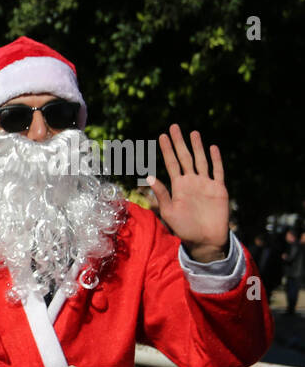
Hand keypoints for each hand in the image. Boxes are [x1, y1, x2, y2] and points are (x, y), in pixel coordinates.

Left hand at [150, 124, 229, 262]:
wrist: (205, 239)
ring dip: (198, 147)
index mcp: (178, 186)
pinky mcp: (219, 189)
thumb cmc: (184, 228)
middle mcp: (191, 181)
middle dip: (179, 143)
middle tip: (174, 127)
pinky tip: (213, 148)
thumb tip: (148, 177)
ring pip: (201, 160)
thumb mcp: (169, 211)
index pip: (171, 163)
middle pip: (185, 157)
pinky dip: (216, 160)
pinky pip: (218, 171)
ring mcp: (206, 184)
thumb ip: (161, 194)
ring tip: (193, 133)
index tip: (161, 136)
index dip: (166, 150)